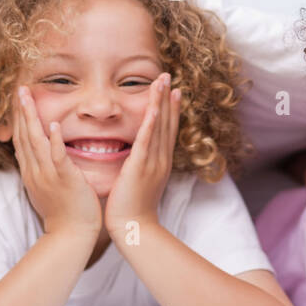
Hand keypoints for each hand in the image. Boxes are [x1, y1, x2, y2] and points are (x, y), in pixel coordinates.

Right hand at [12, 85, 102, 238]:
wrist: (70, 235)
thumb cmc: (64, 212)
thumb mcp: (46, 187)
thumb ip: (42, 169)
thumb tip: (38, 155)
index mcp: (32, 172)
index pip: (21, 140)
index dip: (19, 119)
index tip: (18, 100)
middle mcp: (35, 170)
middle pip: (24, 135)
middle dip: (21, 111)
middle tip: (19, 89)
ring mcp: (47, 174)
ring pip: (35, 141)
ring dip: (31, 117)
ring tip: (27, 97)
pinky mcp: (64, 178)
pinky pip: (57, 156)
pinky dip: (53, 140)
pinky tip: (52, 124)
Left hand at [105, 73, 179, 234]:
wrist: (134, 228)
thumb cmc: (133, 210)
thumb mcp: (139, 183)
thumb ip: (139, 168)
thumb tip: (135, 158)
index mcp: (160, 163)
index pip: (167, 130)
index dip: (170, 109)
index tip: (172, 91)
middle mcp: (160, 159)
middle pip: (167, 123)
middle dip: (168, 98)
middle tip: (169, 77)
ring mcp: (153, 162)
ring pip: (159, 126)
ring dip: (161, 102)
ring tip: (164, 81)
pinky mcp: (140, 167)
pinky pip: (147, 140)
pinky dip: (151, 123)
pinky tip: (154, 107)